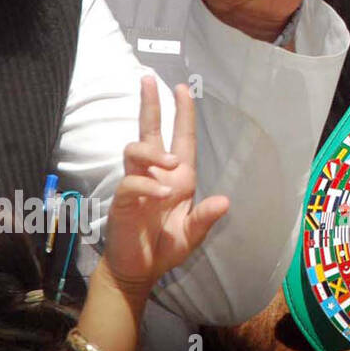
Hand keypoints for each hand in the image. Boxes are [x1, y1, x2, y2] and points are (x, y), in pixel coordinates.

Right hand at [103, 77, 229, 303]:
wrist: (139, 270)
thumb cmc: (166, 247)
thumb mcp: (194, 233)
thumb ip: (207, 218)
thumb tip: (225, 201)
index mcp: (178, 176)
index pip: (180, 137)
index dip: (182, 114)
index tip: (181, 88)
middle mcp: (157, 174)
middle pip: (149, 131)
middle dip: (151, 104)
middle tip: (150, 80)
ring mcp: (139, 184)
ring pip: (137, 150)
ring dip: (153, 151)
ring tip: (169, 162)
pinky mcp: (124, 200)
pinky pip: (133, 182)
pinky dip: (147, 183)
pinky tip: (161, 194)